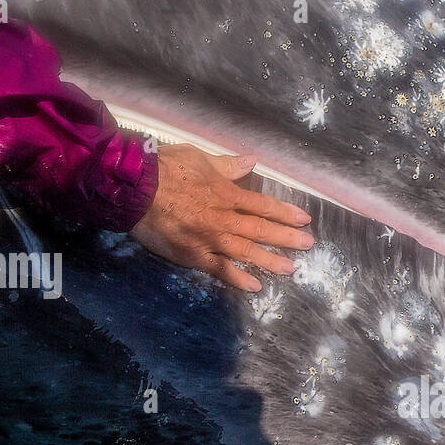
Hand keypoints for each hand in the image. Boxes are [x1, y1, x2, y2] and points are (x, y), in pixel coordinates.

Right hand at [129, 143, 313, 291]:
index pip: (262, 205)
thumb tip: (251, 161)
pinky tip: (255, 287)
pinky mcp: (194, 255)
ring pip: (247, 252)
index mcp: (226, 193)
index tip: (304, 219)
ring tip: (291, 268)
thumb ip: (227, 165)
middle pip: (261, 229)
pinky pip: (220, 269)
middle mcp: (224, 218)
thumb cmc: (164, 167)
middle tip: (309, 244)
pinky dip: (238, 279)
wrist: (135, 188)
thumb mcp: (199, 157)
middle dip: (287, 237)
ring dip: (271, 260)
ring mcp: (210, 239)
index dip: (285, 212)